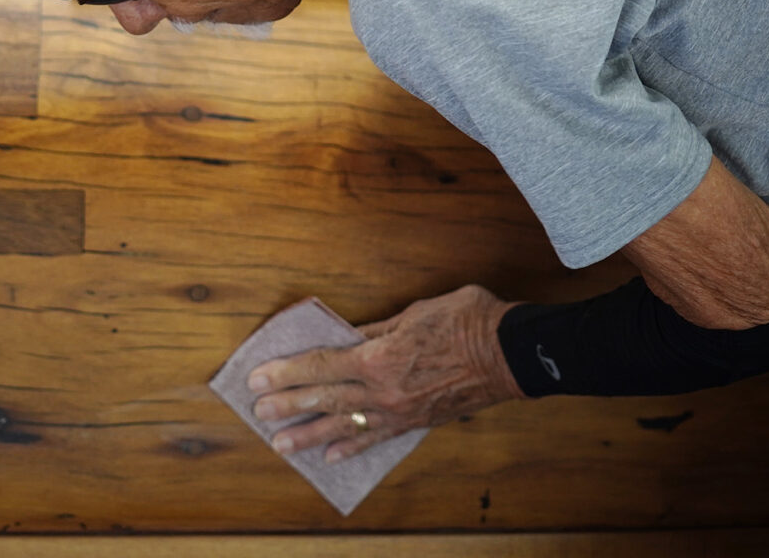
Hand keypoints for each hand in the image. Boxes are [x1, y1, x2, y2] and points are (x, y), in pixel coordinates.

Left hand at [246, 284, 524, 463]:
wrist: (511, 354)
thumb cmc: (464, 321)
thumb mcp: (413, 313)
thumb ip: (374, 329)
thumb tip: (344, 336)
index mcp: (378, 357)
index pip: (320, 366)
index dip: (285, 373)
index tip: (257, 378)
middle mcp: (383, 391)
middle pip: (324, 400)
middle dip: (288, 406)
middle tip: (258, 414)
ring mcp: (399, 412)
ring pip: (345, 426)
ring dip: (309, 436)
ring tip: (281, 445)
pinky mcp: (416, 423)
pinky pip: (377, 437)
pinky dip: (353, 446)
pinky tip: (332, 455)